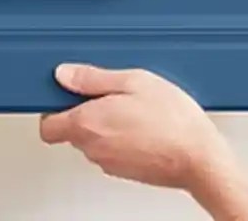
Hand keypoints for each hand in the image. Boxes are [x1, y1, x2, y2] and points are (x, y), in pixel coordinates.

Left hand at [38, 63, 237, 191]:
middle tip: (108, 96)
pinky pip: (112, 151)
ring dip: (104, 125)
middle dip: (83, 113)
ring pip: (93, 141)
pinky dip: (120, 139)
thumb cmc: (173, 121)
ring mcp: (109, 163)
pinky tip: (143, 126)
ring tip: (132, 109)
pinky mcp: (125, 172)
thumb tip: (65, 74)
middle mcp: (93, 148)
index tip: (67, 93)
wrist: (200, 159)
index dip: (54, 107)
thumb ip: (92, 77)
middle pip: (70, 131)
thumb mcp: (133, 80)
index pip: (47, 125)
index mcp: (87, 123)